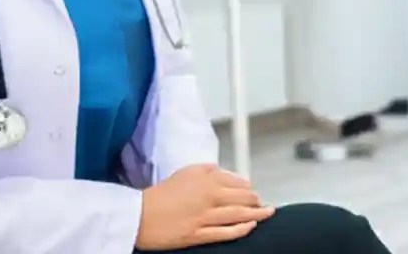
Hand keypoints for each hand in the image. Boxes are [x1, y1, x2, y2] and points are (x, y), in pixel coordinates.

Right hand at [134, 163, 275, 250]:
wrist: (139, 215)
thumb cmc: (161, 194)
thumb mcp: (186, 173)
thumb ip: (208, 171)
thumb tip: (226, 175)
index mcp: (207, 178)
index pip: (238, 182)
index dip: (248, 188)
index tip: (251, 191)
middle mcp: (209, 195)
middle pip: (244, 197)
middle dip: (256, 201)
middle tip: (262, 203)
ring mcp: (204, 216)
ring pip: (239, 214)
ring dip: (258, 214)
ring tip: (268, 213)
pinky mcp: (198, 234)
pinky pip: (226, 232)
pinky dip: (242, 229)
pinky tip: (251, 226)